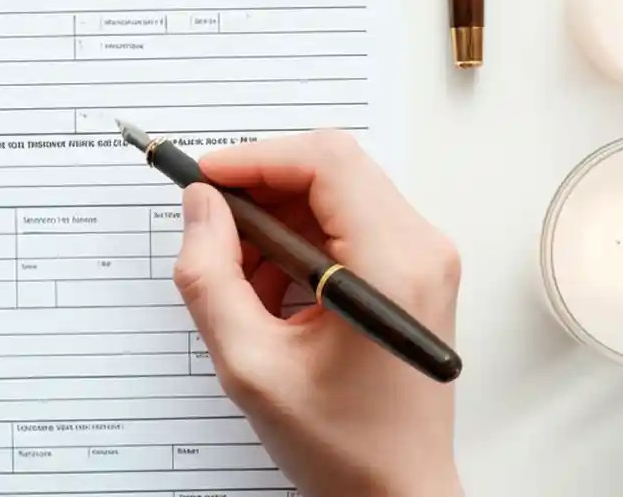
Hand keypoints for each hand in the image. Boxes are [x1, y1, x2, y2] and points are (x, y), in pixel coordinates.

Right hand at [175, 132, 462, 496]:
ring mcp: (422, 260)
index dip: (254, 159)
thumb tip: (200, 206)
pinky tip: (270, 295)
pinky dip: (296, 243)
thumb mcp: (250, 365)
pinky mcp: (411, 272)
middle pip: (330, 168)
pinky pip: (345, 223)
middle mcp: (420, 250)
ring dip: (275, 221)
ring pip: (333, 193)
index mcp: (391, 267)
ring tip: (242, 282)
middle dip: (260, 189)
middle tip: (213, 228)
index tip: (203, 180)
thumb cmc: (341, 445)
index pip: (323, 163)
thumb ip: (210, 277)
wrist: (397, 494)